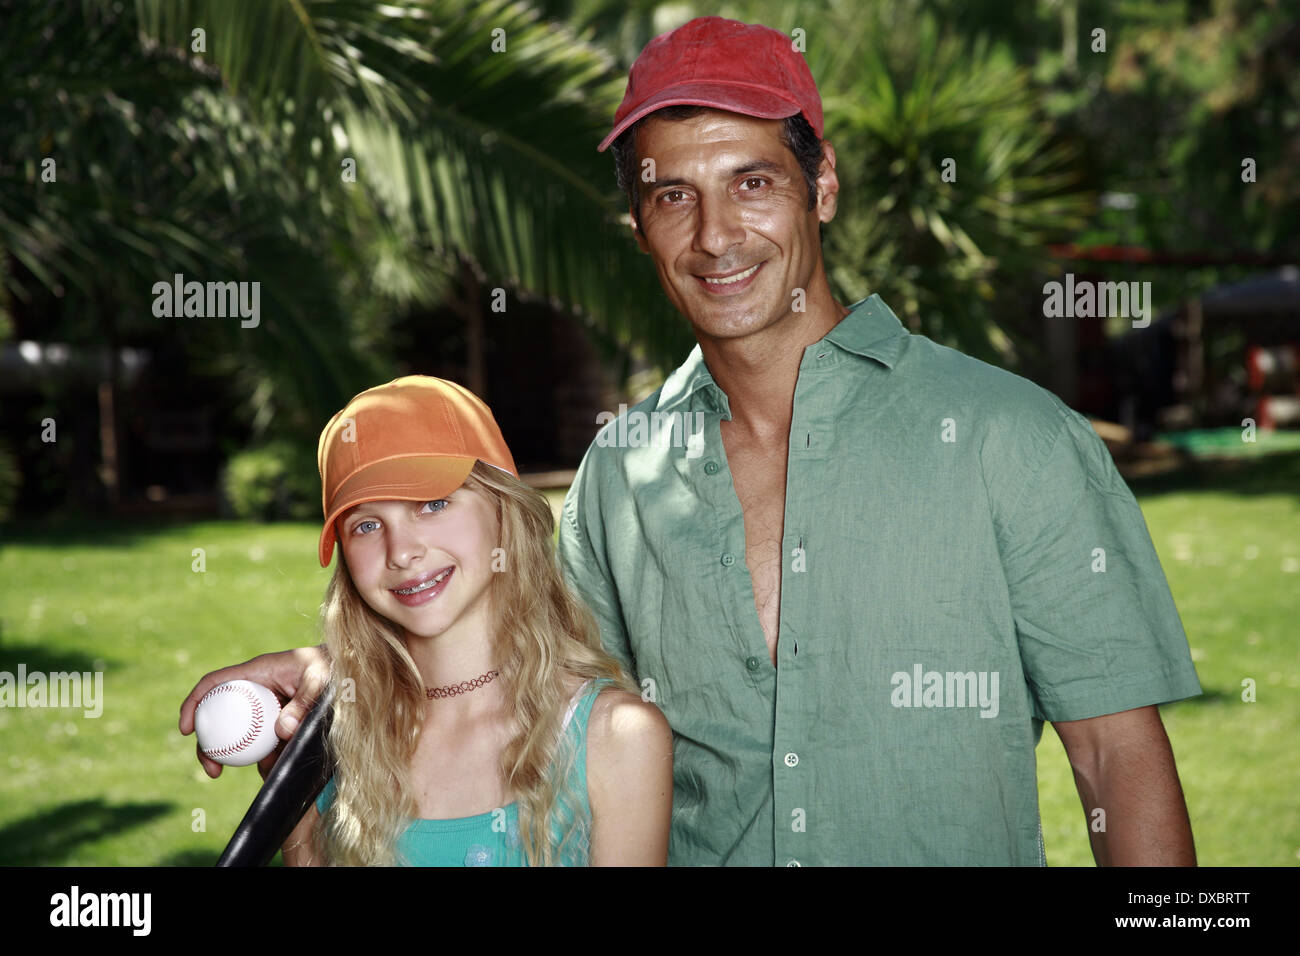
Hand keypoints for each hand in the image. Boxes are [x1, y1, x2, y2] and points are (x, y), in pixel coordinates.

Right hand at [179, 646, 330, 778]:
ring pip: (242, 736)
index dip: (193, 704)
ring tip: (265, 771)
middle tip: (214, 771)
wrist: (349, 670)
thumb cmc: (332, 666)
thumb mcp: (319, 679)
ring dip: (244, 758)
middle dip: (210, 745)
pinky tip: (278, 769)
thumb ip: (303, 702)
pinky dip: (268, 758)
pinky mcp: (278, 721)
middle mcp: (255, 690)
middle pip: (220, 717)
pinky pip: (264, 742)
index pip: (213, 684)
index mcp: (256, 672)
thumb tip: (281, 731)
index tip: (185, 730)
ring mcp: (265, 707)